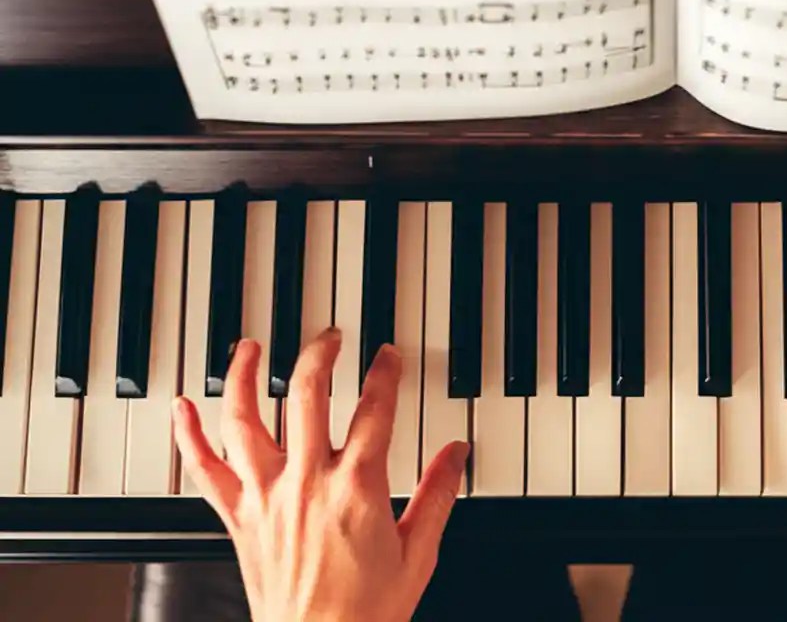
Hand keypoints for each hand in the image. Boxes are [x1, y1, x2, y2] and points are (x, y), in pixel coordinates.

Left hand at [172, 328, 469, 621]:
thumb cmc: (366, 613)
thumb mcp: (419, 552)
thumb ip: (439, 495)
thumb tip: (457, 453)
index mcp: (357, 487)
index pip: (376, 408)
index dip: (386, 372)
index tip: (389, 356)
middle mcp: (306, 482)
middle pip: (307, 393)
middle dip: (320, 352)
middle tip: (330, 337)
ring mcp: (266, 497)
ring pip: (244, 419)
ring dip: (245, 375)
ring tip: (251, 348)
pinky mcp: (238, 519)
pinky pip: (204, 469)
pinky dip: (188, 435)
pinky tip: (183, 408)